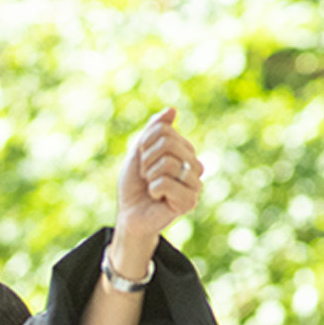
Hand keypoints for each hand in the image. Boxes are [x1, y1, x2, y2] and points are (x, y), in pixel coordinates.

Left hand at [106, 106, 203, 280]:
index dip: (145, 144)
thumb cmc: (134, 185)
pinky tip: (157, 198)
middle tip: (146, 175)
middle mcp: (194, 165)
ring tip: (152, 187)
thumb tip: (172, 110)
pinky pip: (166, 183)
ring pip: (168, 162)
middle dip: (147, 159)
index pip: (165, 131)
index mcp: (185, 151)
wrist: (129, 214)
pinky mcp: (189, 202)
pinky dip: (154, 190)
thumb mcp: (139, 152)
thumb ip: (154, 130)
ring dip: (150, 175)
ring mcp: (194, 184)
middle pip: (168, 143)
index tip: (142, 160)